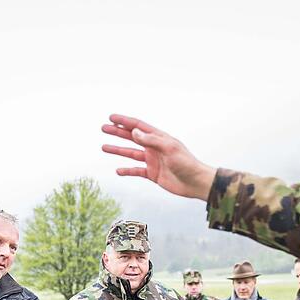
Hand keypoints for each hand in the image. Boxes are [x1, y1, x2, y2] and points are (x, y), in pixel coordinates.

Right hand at [101, 114, 216, 200]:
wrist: (196, 182)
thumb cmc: (186, 163)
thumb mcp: (169, 149)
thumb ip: (151, 140)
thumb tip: (134, 132)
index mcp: (159, 138)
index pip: (138, 126)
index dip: (125, 121)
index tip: (111, 117)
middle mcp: (154, 147)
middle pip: (132, 137)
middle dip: (117, 132)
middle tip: (103, 128)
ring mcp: (152, 160)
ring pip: (131, 153)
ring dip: (118, 150)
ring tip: (104, 147)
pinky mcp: (152, 174)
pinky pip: (136, 170)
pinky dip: (127, 170)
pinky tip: (118, 170)